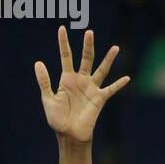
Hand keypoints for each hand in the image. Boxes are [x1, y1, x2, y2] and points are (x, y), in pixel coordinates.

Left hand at [35, 27, 129, 141]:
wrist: (68, 135)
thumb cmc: (57, 119)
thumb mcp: (48, 99)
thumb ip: (44, 82)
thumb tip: (38, 63)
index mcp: (67, 79)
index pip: (66, 57)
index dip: (63, 43)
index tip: (61, 28)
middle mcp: (81, 80)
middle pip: (86, 58)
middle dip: (87, 46)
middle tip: (89, 32)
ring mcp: (91, 88)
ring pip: (101, 70)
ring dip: (108, 59)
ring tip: (115, 48)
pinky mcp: (99, 99)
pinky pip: (111, 89)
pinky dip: (118, 84)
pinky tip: (127, 78)